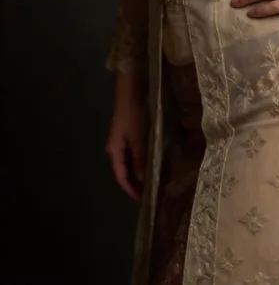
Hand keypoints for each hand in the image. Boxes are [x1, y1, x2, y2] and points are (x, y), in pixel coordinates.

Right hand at [105, 80, 148, 202]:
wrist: (131, 91)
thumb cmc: (134, 115)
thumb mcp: (139, 138)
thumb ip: (140, 158)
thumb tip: (141, 179)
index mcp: (114, 151)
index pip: (121, 176)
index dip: (131, 189)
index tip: (142, 201)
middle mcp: (115, 148)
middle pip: (123, 170)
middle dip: (134, 183)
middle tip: (149, 193)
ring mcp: (120, 140)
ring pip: (129, 162)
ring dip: (138, 172)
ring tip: (150, 181)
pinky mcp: (126, 133)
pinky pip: (132, 153)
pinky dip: (139, 161)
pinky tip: (148, 163)